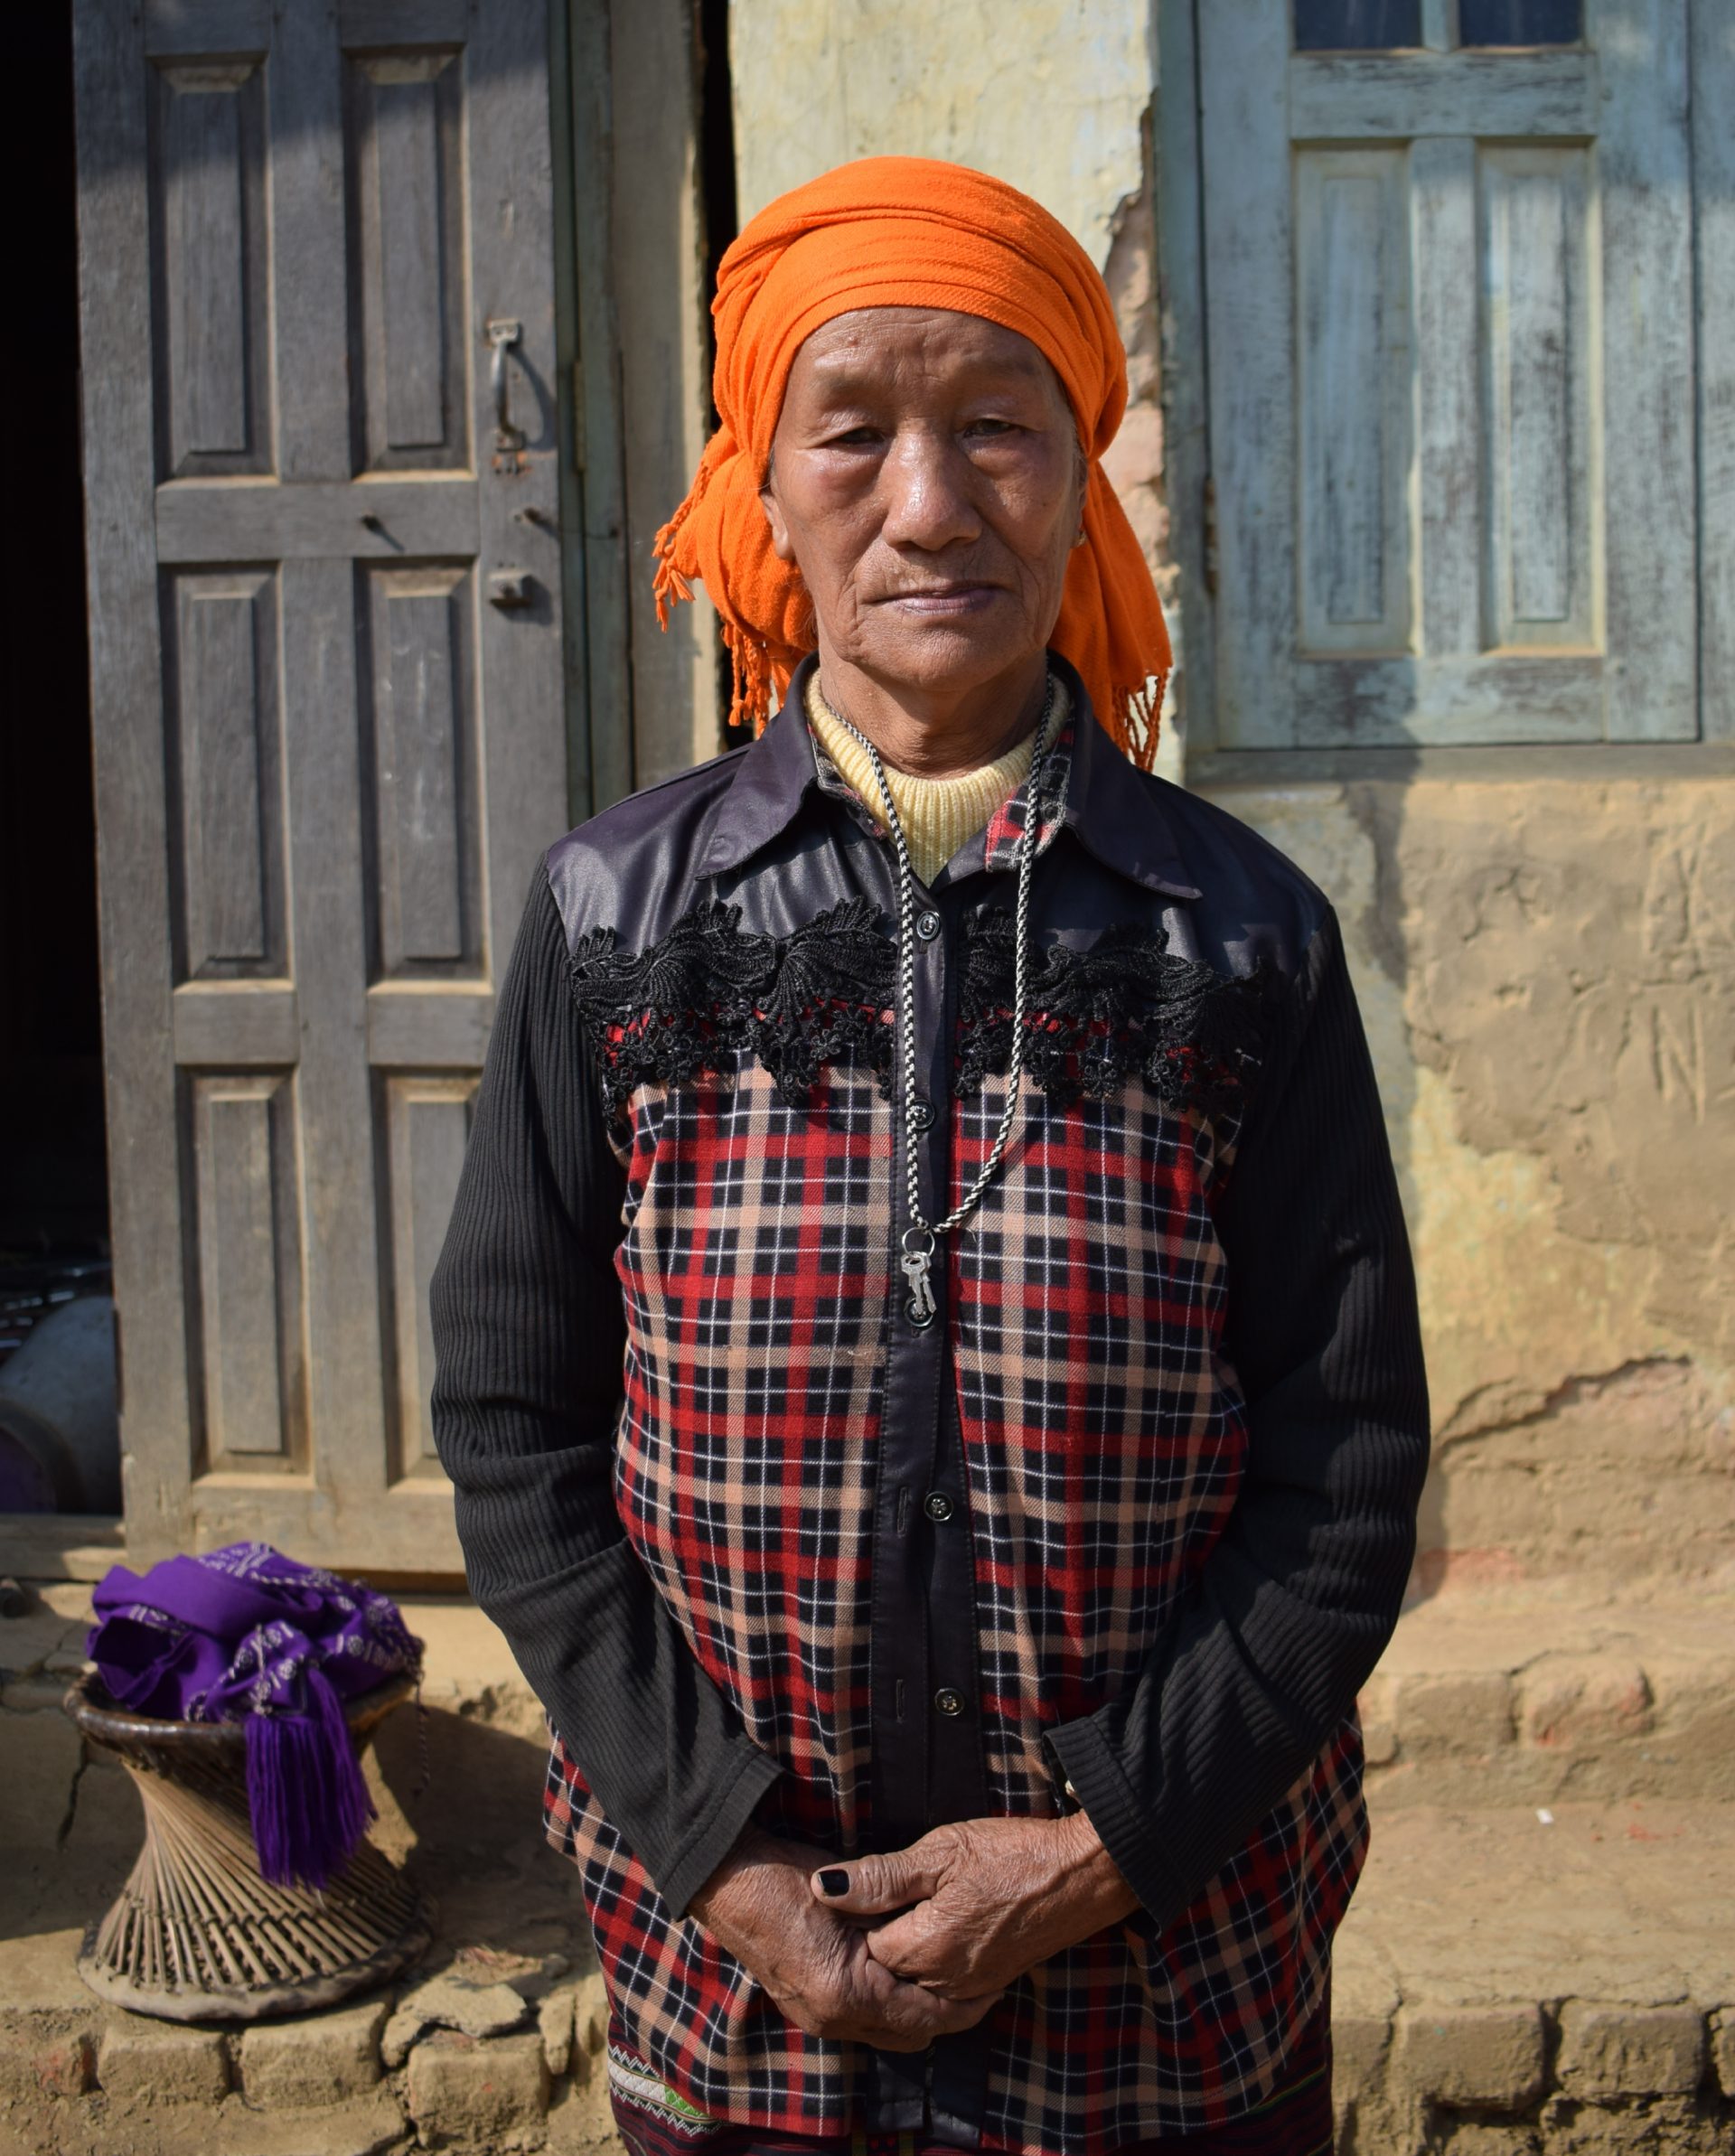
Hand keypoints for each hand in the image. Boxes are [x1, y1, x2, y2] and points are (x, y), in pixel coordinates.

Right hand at [688, 1828, 1002, 2050]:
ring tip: (945, 1979)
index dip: (964, 2005)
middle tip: (976, 1984)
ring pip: (888, 2032)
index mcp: (849, 1993)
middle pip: (912, 2035)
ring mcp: (817, 2018)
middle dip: (946, 2014)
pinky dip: (891, 2006)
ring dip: (918, 2011)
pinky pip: (865, 2022)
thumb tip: (937, 1934)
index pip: (927, 2017)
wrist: (728, 1882)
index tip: (993, 1985)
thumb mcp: (853, 1894)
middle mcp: (834, 2019)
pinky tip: (902, 1975)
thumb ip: (894, 1921)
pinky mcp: (807, 2008)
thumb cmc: (789, 1878)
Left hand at [809, 1813, 1139, 2000]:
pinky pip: (941, 1985)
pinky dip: (930, 1960)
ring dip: (903, 1948)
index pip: (862, 1947)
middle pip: (885, 1969)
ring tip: (911, 1904)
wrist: (1082, 1876)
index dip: (855, 1916)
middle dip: (876, 1935)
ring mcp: (969, 1989)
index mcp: (925, 1949)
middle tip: (882, 1893)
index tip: (863, 1885)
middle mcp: (943, 1982)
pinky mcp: (989, 1984)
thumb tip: (823, 1888)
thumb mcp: (942, 1851)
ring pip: (912, 1979)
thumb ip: (880, 1877)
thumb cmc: (1013, 1854)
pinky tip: (937, 1923)